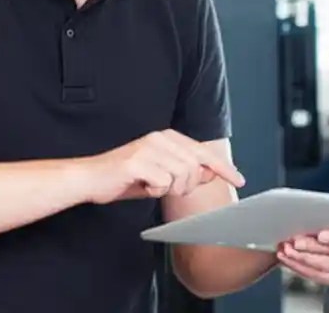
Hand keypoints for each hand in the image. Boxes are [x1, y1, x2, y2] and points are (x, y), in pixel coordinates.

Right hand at [81, 129, 245, 204]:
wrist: (89, 179)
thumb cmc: (124, 178)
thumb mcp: (161, 176)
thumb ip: (186, 173)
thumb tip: (211, 172)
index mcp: (167, 137)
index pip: (203, 152)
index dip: (223, 167)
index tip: (239, 179)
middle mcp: (160, 137)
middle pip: (195, 167)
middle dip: (187, 185)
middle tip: (165, 188)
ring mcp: (149, 147)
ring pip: (182, 176)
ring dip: (169, 189)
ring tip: (151, 185)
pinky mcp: (137, 161)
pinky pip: (163, 183)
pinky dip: (154, 191)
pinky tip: (141, 185)